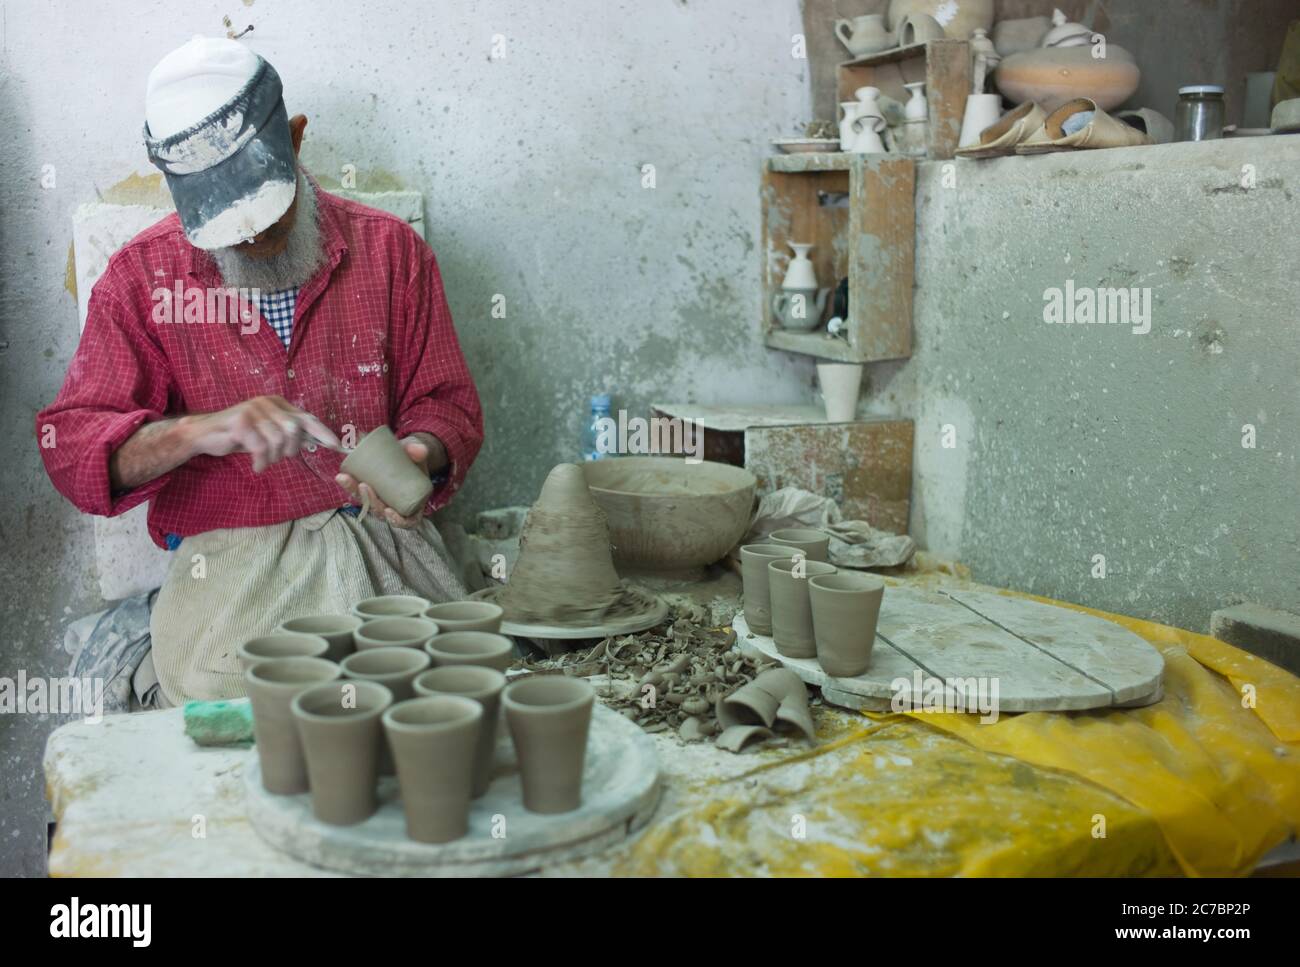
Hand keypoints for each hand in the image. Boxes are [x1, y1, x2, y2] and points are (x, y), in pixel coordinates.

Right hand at [183, 396, 340, 472]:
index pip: (306, 417)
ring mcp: (253, 410)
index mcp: (278, 404)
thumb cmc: (241, 436)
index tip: (338, 445)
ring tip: (263, 461)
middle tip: (277, 458)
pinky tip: (256, 466)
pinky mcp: (240, 421)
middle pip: (294, 430)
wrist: (205, 434)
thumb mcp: (269, 433)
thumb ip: (290, 434)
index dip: (323, 432)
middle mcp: (267, 403)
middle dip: (290, 450)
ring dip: (273, 458)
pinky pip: (261, 447)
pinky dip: (261, 461)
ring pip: (278, 439)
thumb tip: (320, 441)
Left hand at [335, 436, 435, 528]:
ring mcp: (381, 499)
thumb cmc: (417, 461)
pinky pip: (359, 493)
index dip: (396, 520)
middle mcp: (395, 507)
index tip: (387, 510)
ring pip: (367, 504)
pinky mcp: (370, 491)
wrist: (409, 454)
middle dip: (370, 502)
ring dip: (356, 494)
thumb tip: (419, 450)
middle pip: (381, 513)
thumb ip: (420, 453)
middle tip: (364, 486)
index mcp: (413, 506)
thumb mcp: (420, 457)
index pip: (406, 521)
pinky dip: (350, 486)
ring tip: (346, 479)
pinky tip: (341, 477)